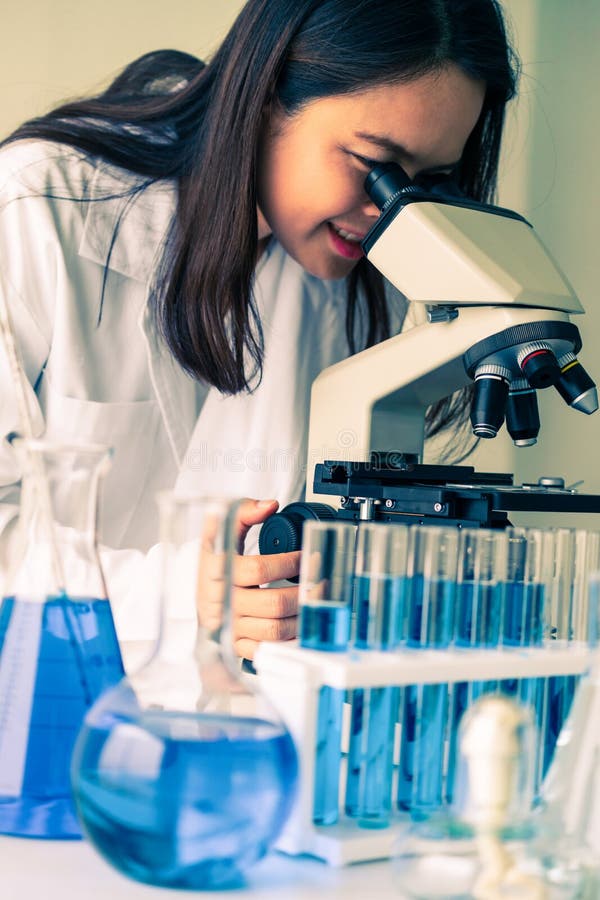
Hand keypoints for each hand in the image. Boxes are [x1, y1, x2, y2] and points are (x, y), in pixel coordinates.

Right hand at [196, 498, 300, 659]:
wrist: (196, 595)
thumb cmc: (212, 565)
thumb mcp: (218, 532)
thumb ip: (242, 512)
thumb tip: (269, 505)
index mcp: (219, 572)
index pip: (259, 569)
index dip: (289, 563)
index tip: (305, 557)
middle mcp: (224, 603)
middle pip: (274, 603)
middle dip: (304, 592)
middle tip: (319, 581)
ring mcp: (231, 627)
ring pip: (275, 629)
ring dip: (302, 616)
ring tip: (314, 601)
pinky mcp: (237, 645)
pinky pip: (267, 649)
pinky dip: (288, 640)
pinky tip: (299, 624)